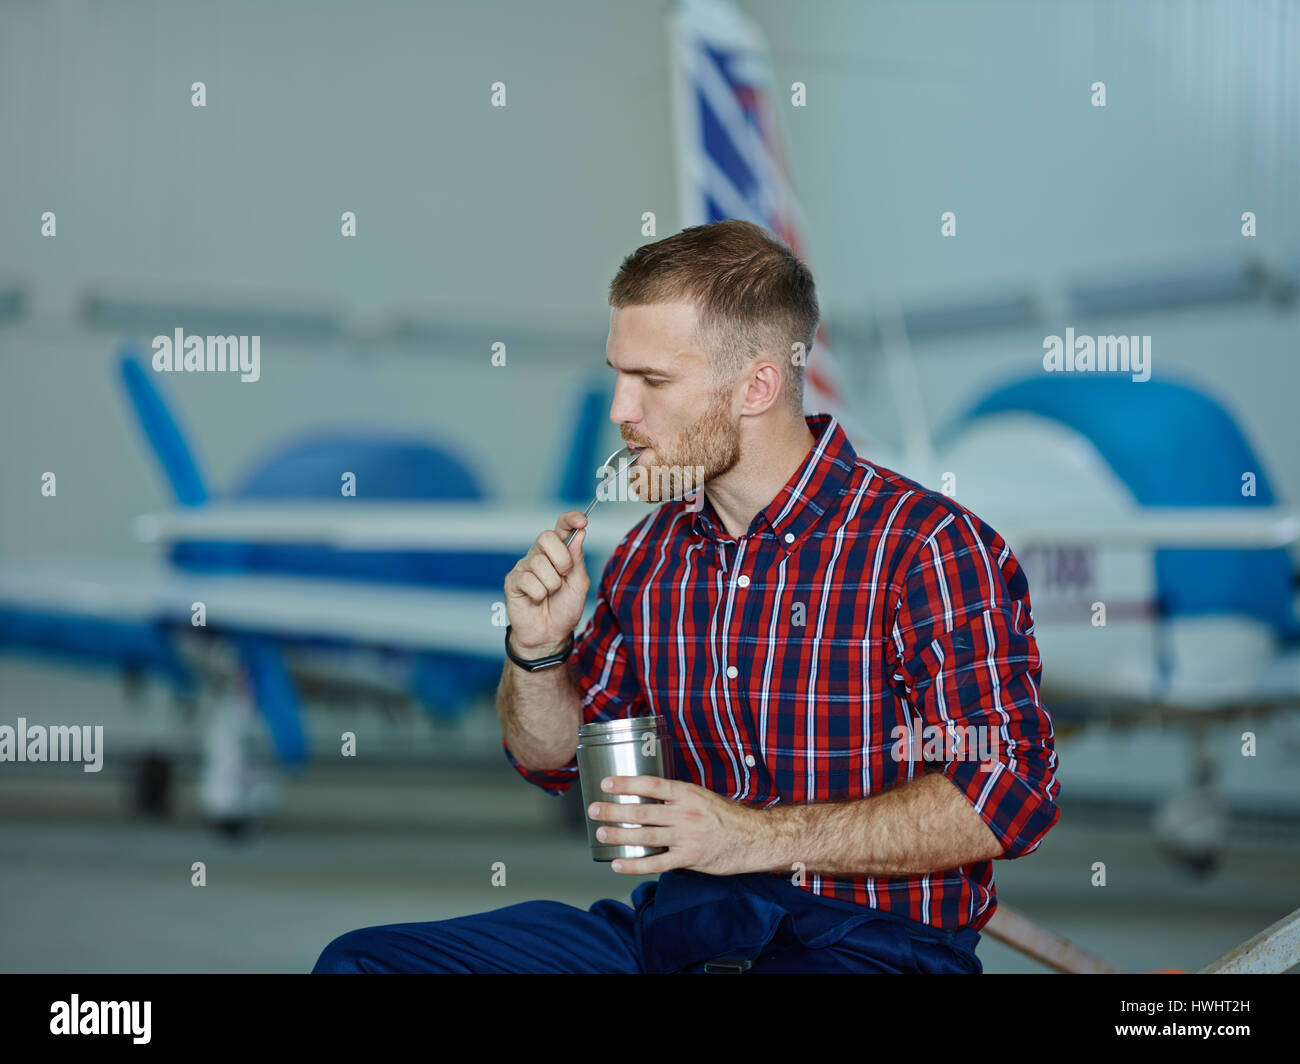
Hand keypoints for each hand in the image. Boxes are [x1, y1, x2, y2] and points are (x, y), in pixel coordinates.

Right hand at [504, 511, 589, 653]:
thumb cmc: (564, 609)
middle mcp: (539, 555)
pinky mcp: (512, 581)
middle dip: (561, 558)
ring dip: (551, 584)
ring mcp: (524, 567)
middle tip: (564, 576)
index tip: (581, 521)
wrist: (550, 634)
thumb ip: (578, 560)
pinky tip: (537, 600)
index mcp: (557, 552)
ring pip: (539, 562)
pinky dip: (538, 594)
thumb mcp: (579, 584)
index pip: (561, 527)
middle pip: (546, 536)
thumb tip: (580, 534)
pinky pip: (528, 580)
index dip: (570, 520)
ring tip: (549, 594)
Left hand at [588, 775, 767, 875]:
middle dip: (615, 810)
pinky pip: (657, 863)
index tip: (607, 783)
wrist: (753, 838)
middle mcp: (685, 813)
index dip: (627, 783)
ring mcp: (687, 837)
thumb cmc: (726, 816)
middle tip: (594, 809)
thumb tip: (647, 795)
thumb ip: (676, 797)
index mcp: (687, 794)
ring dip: (620, 835)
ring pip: (646, 836)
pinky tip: (619, 863)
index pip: (651, 785)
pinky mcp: (689, 858)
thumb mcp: (702, 797)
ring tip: (602, 833)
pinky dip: (635, 864)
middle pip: (643, 811)